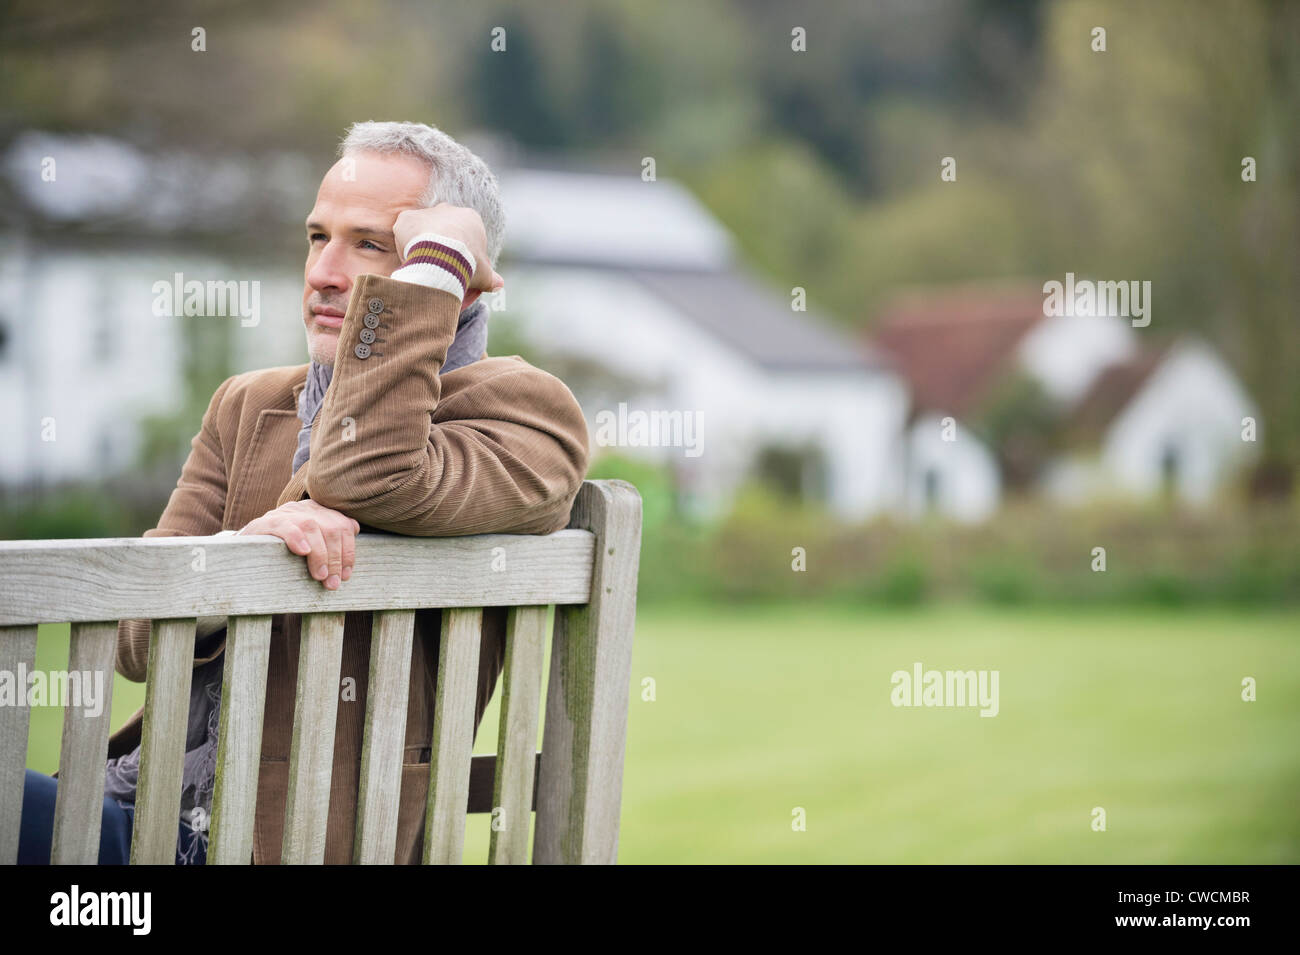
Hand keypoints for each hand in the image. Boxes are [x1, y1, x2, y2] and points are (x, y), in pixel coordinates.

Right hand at [238, 499, 359, 590]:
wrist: (244, 552)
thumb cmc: (283, 553)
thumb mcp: (311, 546)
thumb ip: (331, 541)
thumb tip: (353, 543)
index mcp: (318, 512)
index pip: (343, 526)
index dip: (348, 552)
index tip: (346, 575)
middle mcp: (304, 509)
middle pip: (331, 528)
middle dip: (336, 559)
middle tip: (333, 583)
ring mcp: (285, 513)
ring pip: (312, 527)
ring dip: (320, 555)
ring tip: (320, 576)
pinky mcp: (266, 522)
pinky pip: (285, 526)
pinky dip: (297, 538)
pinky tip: (303, 552)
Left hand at [393, 202, 503, 306]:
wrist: (442, 257)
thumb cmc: (467, 263)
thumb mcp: (483, 274)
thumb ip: (491, 278)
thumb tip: (499, 285)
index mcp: (470, 219)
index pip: (465, 234)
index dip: (461, 251)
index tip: (457, 266)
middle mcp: (449, 209)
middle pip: (443, 228)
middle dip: (441, 243)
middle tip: (439, 264)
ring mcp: (427, 212)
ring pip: (423, 229)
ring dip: (422, 244)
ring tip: (423, 265)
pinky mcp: (407, 218)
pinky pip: (405, 233)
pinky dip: (405, 245)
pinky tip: (410, 260)